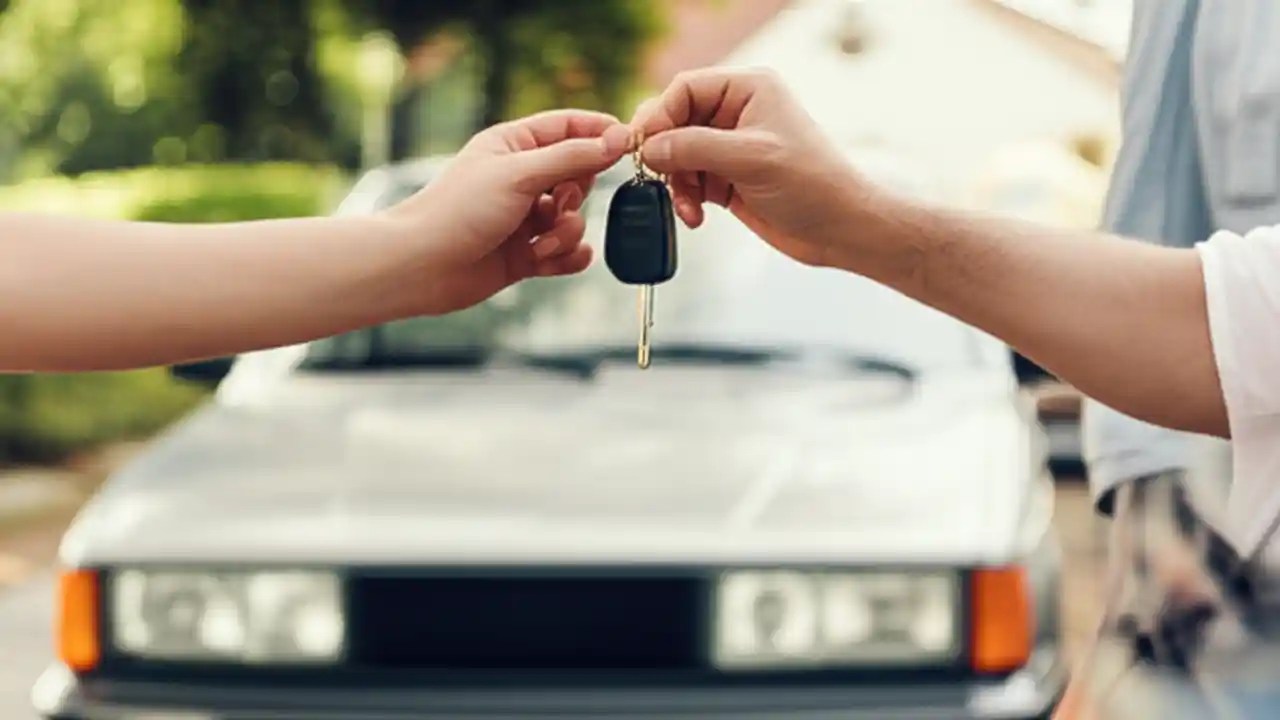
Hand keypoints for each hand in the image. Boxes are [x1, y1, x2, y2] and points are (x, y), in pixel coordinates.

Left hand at [385, 109, 630, 314]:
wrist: (421, 268)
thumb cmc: (458, 211)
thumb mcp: (520, 174)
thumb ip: (573, 157)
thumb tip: (619, 138)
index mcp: (514, 145)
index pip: (569, 127)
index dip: (599, 133)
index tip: (629, 145)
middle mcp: (521, 179)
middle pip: (579, 176)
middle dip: (578, 195)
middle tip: (558, 204)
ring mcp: (524, 218)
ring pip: (574, 219)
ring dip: (566, 233)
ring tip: (541, 244)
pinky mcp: (525, 255)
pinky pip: (566, 252)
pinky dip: (566, 257)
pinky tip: (550, 260)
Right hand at [631, 68, 867, 266]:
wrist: (839, 230)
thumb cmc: (813, 184)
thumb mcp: (751, 158)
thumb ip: (696, 147)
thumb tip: (650, 147)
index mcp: (748, 89)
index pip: (685, 89)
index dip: (660, 116)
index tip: (645, 147)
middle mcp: (736, 112)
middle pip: (675, 122)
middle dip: (665, 153)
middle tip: (655, 177)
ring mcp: (730, 147)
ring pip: (677, 156)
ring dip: (675, 183)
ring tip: (688, 207)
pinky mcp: (727, 178)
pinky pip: (689, 182)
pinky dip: (685, 199)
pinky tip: (695, 216)